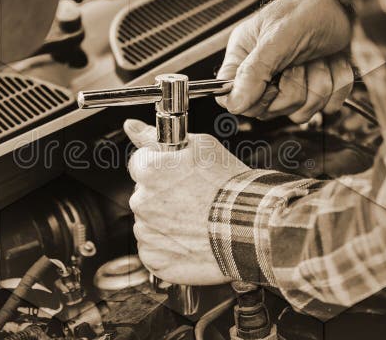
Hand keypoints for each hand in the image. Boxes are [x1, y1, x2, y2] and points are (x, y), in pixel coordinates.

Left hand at [124, 119, 248, 284]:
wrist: (253, 229)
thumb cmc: (231, 188)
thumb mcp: (200, 147)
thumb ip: (156, 137)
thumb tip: (132, 126)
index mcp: (149, 171)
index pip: (140, 164)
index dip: (162, 168)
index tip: (179, 176)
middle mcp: (142, 202)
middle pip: (144, 195)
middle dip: (163, 196)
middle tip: (193, 199)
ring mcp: (147, 234)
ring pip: (148, 223)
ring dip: (165, 223)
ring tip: (196, 221)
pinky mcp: (156, 261)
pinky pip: (154, 250)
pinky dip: (169, 248)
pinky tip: (191, 240)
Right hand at [217, 0, 354, 121]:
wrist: (349, 4)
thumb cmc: (312, 9)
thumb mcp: (279, 35)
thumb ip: (255, 69)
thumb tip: (235, 102)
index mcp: (245, 57)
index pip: (232, 98)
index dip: (254, 99)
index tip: (272, 82)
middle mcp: (264, 74)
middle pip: (269, 110)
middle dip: (295, 87)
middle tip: (302, 59)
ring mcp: (290, 85)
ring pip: (299, 113)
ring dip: (319, 83)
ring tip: (319, 57)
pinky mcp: (316, 91)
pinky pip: (325, 108)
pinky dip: (336, 85)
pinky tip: (333, 63)